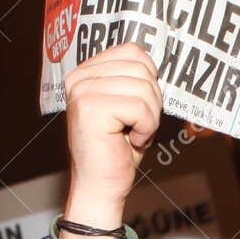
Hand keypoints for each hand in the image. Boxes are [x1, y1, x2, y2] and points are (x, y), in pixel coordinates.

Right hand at [61, 43, 161, 238]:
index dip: (149, 80)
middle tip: (139, 124)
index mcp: (87, 71)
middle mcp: (79, 77)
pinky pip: (140, 107)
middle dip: (152, 100)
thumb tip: (160, 60)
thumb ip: (136, 79)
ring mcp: (82, 91)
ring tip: (134, 133)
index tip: (137, 108)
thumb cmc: (119, 149)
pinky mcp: (90, 108)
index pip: (133, 51)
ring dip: (150, 116)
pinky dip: (146, 127)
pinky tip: (132, 140)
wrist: (102, 186)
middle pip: (141, 67)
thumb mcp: (130, 105)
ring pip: (143, 87)